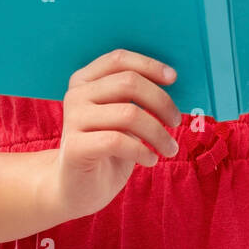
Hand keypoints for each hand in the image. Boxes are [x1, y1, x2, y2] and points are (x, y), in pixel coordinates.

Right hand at [54, 49, 181, 219]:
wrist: (76, 189)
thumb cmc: (107, 149)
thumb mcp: (122, 117)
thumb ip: (136, 96)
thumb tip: (172, 78)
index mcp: (85, 80)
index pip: (119, 59)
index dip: (149, 65)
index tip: (173, 78)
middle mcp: (76, 95)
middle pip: (129, 82)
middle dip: (161, 102)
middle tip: (176, 121)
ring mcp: (72, 120)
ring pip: (129, 113)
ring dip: (158, 133)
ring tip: (169, 149)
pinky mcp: (75, 147)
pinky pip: (118, 141)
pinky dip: (142, 151)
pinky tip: (150, 160)